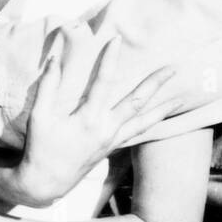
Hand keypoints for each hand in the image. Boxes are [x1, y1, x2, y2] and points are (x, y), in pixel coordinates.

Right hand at [17, 25, 179, 203]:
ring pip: (144, 120)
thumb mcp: (40, 116)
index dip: (110, 58)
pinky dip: (152, 123)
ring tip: (181, 97)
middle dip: (156, 83)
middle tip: (173, 68)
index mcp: (88, 118)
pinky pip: (138, 133)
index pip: (103, 81)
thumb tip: (54, 57)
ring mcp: (112, 139)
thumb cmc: (41, 148)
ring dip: (163, 108)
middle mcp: (106, 128)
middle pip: (137, 101)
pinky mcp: (112, 147)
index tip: (117, 38)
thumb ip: (48, 85)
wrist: (46, 183)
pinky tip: (162, 116)